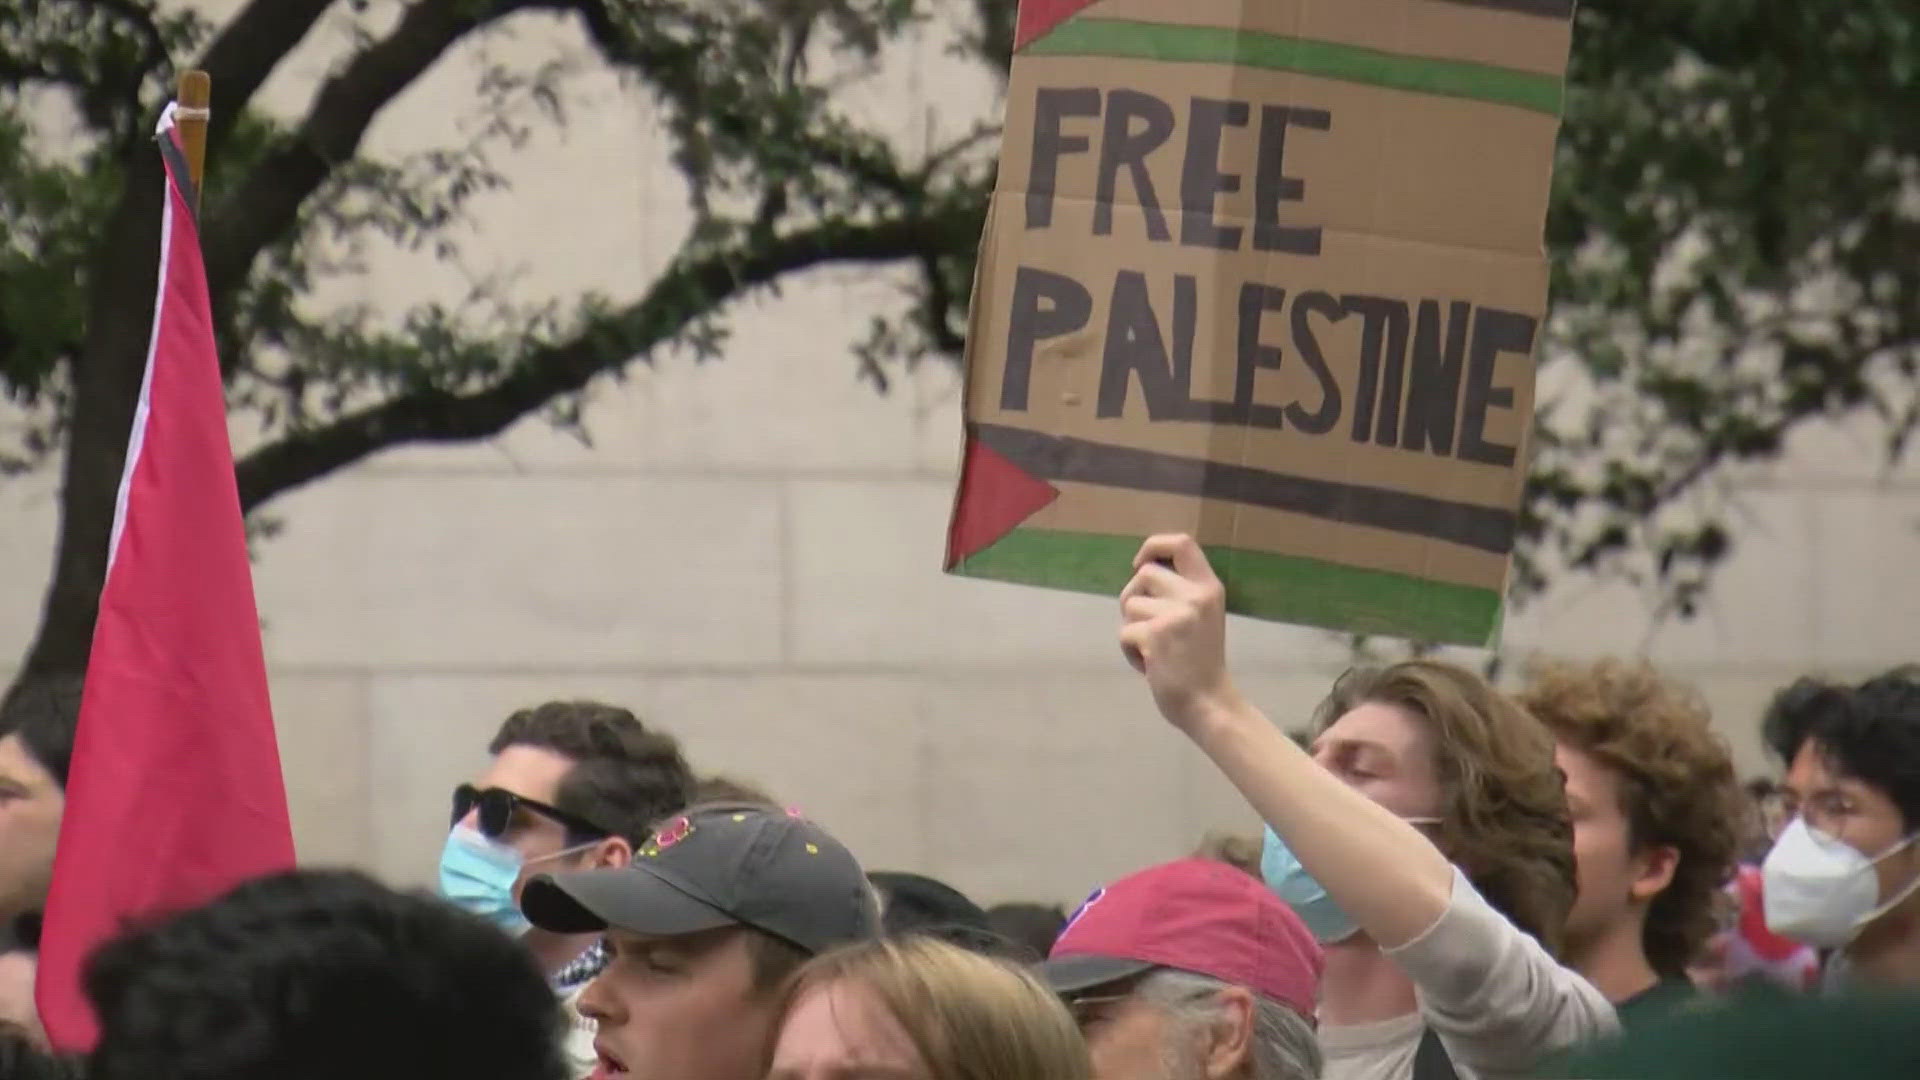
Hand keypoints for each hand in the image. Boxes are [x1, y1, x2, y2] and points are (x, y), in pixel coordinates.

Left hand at [1119, 534, 1238, 732]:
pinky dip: (1130, 652)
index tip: (1140, 563)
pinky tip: (1150, 666)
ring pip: (1130, 604)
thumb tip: (1141, 572)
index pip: (1182, 543)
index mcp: (1209, 588)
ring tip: (1154, 651)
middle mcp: (1195, 596)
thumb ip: (1181, 593)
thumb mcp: (1203, 617)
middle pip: (1144, 574)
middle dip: (1134, 598)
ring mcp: (1175, 614)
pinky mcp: (1155, 635)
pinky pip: (1124, 633)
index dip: (1154, 545)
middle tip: (1146, 626)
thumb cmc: (1201, 664)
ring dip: (1132, 629)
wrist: (1209, 704)